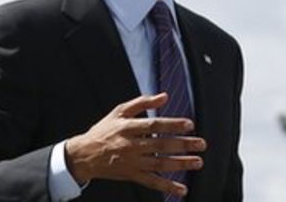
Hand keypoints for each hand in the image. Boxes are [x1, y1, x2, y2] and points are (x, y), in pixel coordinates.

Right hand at [64, 93, 205, 195]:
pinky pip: (151, 182)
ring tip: (197, 162)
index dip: (172, 125)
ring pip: (159, 164)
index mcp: (128, 128)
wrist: (83, 155)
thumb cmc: (103, 131)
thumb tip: (164, 96)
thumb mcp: (119, 112)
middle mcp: (131, 146)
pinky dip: (167, 186)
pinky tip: (181, 189)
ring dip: (180, 164)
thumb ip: (142, 102)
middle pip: (160, 145)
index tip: (189, 125)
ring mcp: (132, 162)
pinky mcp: (131, 175)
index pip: (154, 125)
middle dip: (183, 145)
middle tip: (201, 144)